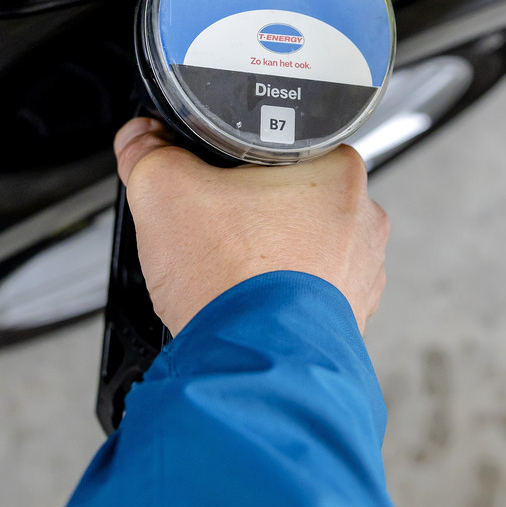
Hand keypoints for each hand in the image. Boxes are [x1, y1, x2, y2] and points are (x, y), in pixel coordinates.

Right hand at [113, 118, 388, 335]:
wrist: (249, 364)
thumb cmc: (230, 280)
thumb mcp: (165, 192)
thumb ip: (149, 154)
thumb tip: (141, 141)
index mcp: (338, 171)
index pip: (285, 145)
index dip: (241, 160)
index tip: (216, 178)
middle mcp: (364, 219)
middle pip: (295, 197)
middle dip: (255, 211)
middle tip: (219, 229)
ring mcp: (363, 271)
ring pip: (306, 246)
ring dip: (271, 255)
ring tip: (232, 269)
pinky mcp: (351, 315)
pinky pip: (312, 292)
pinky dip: (283, 295)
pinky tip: (250, 302)